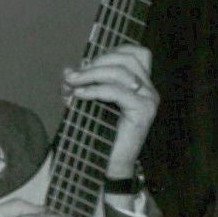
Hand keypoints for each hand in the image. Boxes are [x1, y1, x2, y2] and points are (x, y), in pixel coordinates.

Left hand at [62, 45, 156, 178]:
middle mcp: (149, 89)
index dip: (111, 52)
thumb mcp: (88, 101)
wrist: (108, 165)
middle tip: (74, 76)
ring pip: (120, 72)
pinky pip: (117, 92)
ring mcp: (149, 99)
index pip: (136, 52)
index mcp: (141, 83)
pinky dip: (95, 90)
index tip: (88, 65)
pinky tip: (80, 95)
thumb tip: (68, 71)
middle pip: (126, 58)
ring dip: (91, 74)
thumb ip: (81, 85)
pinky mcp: (143, 111)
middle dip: (96, 63)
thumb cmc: (99, 133)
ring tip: (73, 83)